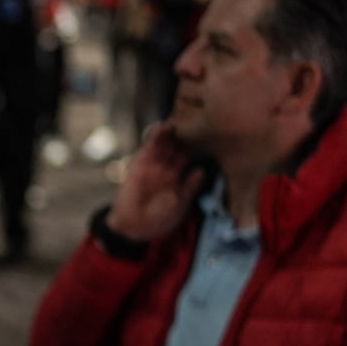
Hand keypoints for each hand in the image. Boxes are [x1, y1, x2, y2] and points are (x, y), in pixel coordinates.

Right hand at [106, 122, 206, 241]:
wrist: (135, 227)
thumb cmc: (159, 218)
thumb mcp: (180, 203)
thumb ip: (190, 187)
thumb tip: (202, 171)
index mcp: (178, 177)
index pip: (189, 156)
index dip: (198, 144)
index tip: (211, 131)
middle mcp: (167, 168)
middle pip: (178, 146)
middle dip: (185, 133)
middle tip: (197, 118)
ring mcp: (153, 166)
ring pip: (164, 144)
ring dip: (170, 132)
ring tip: (179, 119)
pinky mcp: (139, 165)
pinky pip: (147, 149)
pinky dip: (154, 138)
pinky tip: (162, 128)